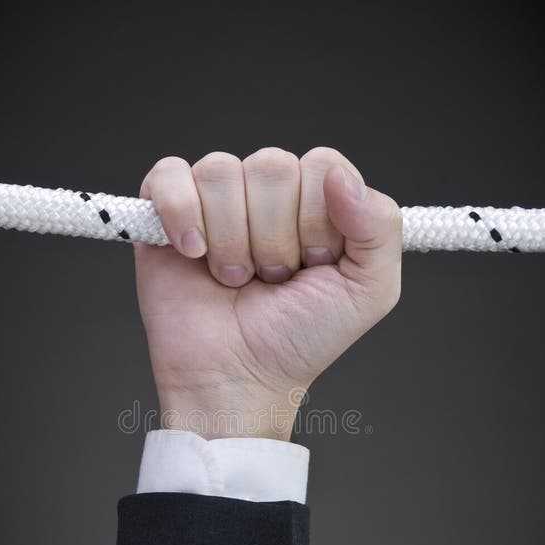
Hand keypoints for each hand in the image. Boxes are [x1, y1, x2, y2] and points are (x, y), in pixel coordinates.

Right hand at [134, 147, 401, 439]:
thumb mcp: (369, 292)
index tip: (313, 265)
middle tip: (270, 279)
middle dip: (273, 238)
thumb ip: (380, 226)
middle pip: (272, 165)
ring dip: (230, 240)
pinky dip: (181, 214)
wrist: (236, 380)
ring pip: (221, 171)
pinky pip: (168, 176)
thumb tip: (341, 177)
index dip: (316, 218)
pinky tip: (193, 254)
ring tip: (234, 279)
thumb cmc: (298, 341)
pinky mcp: (164, 213)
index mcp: (316, 203)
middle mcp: (266, 195)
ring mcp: (214, 201)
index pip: (322, 164)